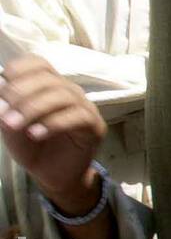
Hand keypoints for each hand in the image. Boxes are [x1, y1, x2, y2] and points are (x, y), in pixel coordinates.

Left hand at [0, 55, 104, 211]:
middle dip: (21, 94)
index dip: (18, 71)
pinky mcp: (94, 125)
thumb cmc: (31, 145)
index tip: (1, 90)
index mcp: (48, 85)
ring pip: (62, 96)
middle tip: (3, 114)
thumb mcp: (8, 125)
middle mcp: (68, 90)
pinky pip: (77, 116)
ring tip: (14, 125)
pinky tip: (35, 134)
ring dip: (34, 109)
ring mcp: (84, 106)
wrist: (52, 174)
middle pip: (48, 79)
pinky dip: (53, 123)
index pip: (38, 63)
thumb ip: (3, 108)